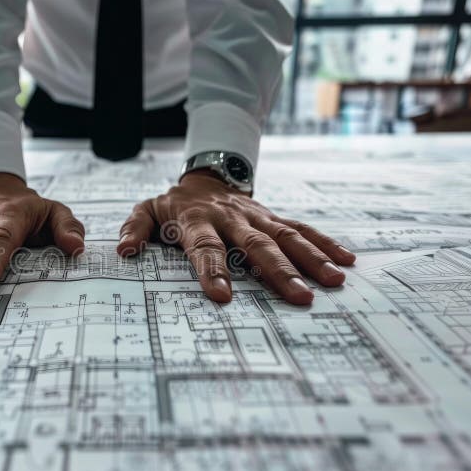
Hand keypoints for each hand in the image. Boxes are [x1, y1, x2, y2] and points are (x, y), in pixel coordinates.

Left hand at [116, 170, 355, 304]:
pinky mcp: (273, 217)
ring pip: (286, 236)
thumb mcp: (147, 210)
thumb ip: (134, 228)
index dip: (213, 270)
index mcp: (197, 220)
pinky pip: (301, 227)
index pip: (206, 247)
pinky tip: (346, 260)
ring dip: (310, 259)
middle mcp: (230, 218)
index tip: (223, 296)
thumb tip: (123, 249)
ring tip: (333, 282)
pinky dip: (324, 242)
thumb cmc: (174, 204)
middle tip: (299, 297)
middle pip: (256, 245)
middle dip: (278, 271)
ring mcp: (256, 216)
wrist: (206, 174)